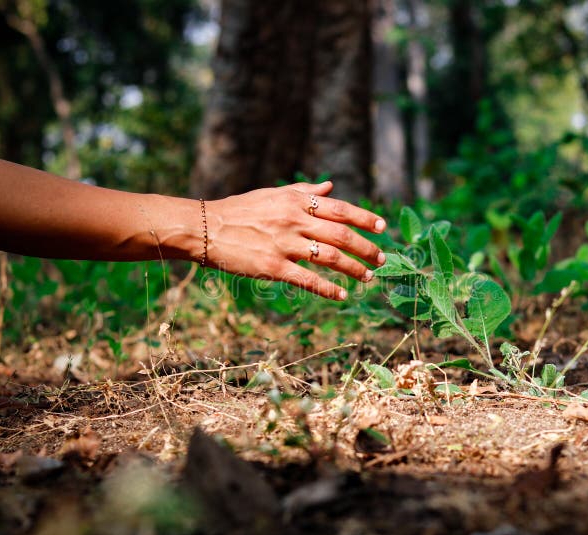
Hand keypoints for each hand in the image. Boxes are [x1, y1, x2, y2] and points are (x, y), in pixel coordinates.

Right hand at [205, 181, 386, 299]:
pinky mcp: (273, 267)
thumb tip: (331, 186)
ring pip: (330, 257)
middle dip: (365, 248)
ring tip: (367, 278)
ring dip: (353, 269)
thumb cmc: (240, 211)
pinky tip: (342, 295)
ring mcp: (284, 244)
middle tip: (381, 259)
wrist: (205, 228)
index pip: (339, 208)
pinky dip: (328, 289)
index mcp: (296, 201)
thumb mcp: (273, 194)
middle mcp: (294, 220)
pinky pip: (307, 279)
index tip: (382, 227)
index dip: (364, 218)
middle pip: (341, 234)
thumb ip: (304, 192)